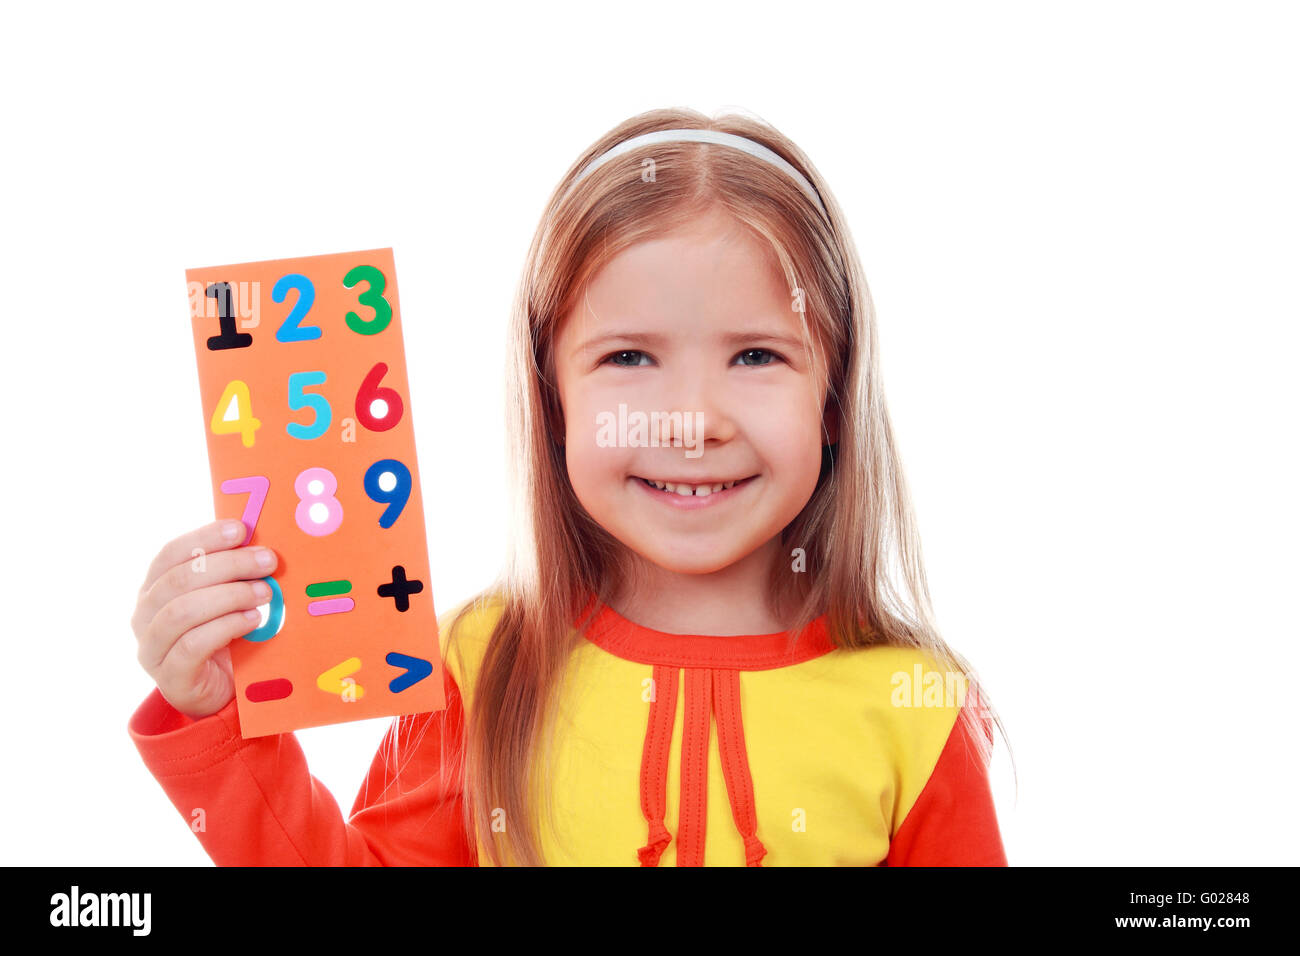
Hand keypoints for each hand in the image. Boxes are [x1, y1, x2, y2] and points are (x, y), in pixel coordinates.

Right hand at [131, 520, 277, 719]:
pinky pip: (192, 645)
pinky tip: (252, 620)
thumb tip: (259, 543)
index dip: (205, 538)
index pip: (171, 554)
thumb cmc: (223, 637)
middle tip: (266, 561)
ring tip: (264, 592)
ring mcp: (152, 648)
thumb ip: (231, 574)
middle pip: (179, 580)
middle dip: (228, 565)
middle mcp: (145, 615)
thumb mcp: (225, 599)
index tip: (241, 529)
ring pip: (182, 612)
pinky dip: (226, 627)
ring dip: (229, 596)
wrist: (219, 692)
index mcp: (154, 588)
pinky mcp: (170, 677)